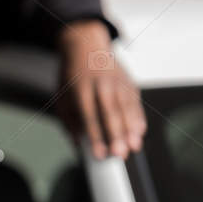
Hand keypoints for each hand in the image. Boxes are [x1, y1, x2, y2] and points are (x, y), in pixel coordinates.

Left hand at [58, 21, 145, 159]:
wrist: (86, 46)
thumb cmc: (72, 77)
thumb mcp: (62, 96)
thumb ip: (69, 121)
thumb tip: (78, 146)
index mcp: (81, 87)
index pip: (89, 115)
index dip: (95, 136)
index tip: (99, 154)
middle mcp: (101, 83)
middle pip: (110, 112)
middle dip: (116, 135)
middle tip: (120, 155)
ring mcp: (118, 81)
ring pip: (126, 108)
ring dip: (131, 130)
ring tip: (133, 148)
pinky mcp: (129, 82)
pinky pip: (135, 103)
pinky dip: (138, 118)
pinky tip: (140, 133)